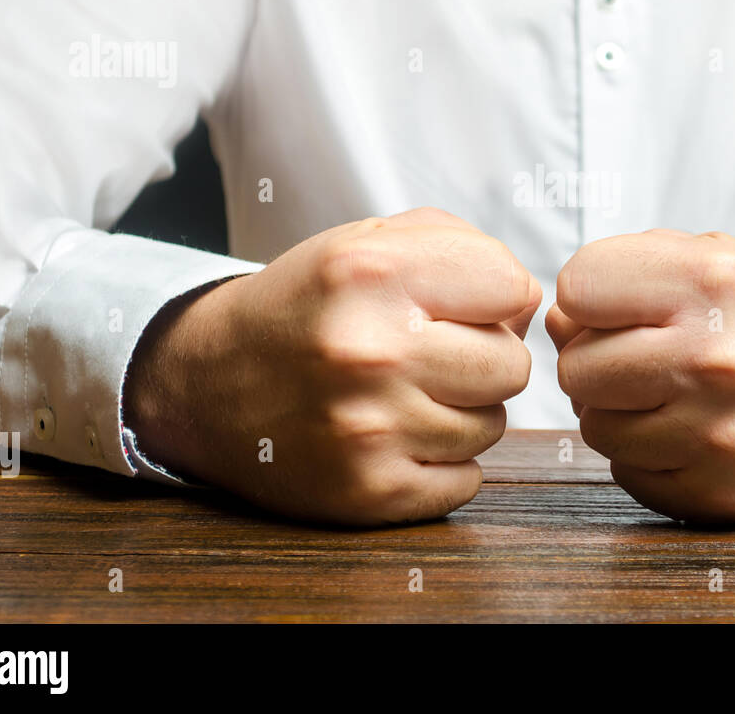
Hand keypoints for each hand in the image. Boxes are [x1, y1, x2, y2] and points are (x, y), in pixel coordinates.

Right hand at [126, 207, 540, 524]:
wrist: (205, 382)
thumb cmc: (309, 306)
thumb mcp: (367, 242)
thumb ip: (462, 247)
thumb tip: (530, 303)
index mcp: (372, 273)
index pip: (514, 287)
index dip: (497, 297)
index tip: (463, 304)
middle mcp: (369, 350)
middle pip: (513, 365)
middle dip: (484, 357)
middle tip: (434, 354)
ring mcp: (368, 428)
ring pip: (493, 425)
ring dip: (463, 411)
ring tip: (407, 393)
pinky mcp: (367, 491)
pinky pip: (466, 481)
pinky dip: (443, 463)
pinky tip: (397, 437)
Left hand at [546, 229, 734, 523]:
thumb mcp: (723, 260)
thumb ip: (632, 271)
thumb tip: (555, 320)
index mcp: (715, 283)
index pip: (579, 286)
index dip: (591, 295)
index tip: (620, 304)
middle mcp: (716, 358)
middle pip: (577, 365)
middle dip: (597, 357)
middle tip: (641, 354)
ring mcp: (718, 433)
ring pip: (595, 426)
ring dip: (617, 409)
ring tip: (667, 391)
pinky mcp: (720, 491)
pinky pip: (629, 472)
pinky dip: (646, 453)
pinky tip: (690, 430)